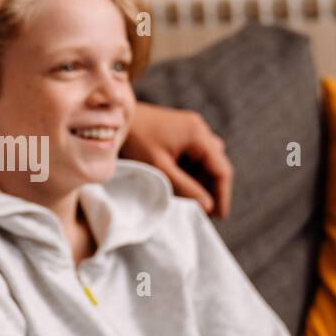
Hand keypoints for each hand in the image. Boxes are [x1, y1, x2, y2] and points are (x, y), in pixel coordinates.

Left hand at [121, 103, 232, 217]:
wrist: (112, 118)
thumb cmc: (134, 141)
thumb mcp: (159, 169)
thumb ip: (185, 188)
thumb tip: (208, 207)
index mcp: (197, 134)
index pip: (221, 169)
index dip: (223, 194)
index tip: (219, 217)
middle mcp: (198, 129)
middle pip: (216, 165)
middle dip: (211, 189)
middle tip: (202, 213)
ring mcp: (189, 129)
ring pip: (205, 161)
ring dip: (200, 181)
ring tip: (189, 201)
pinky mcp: (179, 133)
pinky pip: (193, 156)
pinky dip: (190, 172)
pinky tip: (178, 185)